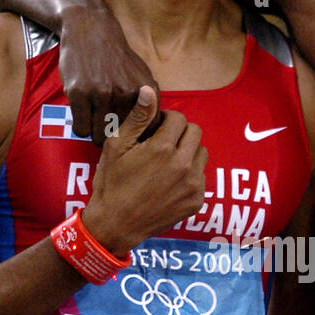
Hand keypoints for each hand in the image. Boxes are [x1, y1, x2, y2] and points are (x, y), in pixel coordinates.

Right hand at [59, 5, 161, 144]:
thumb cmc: (116, 58)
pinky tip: (83, 114)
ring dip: (95, 133)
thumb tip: (156, 133)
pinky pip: (81, 129)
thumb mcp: (142, 75)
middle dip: (114, 138)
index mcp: (146, 91)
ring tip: (94, 121)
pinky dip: (81, 126)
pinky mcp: (79, 93)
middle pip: (122, 138)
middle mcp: (126, 93)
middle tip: (107, 129)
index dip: (137, 138)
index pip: (147, 132)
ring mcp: (102, 93)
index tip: (129, 136)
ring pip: (99, 137)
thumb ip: (150, 103)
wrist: (90, 29)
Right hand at [80, 88, 206, 255]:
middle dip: (180, 133)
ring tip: (167, 162)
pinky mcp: (197, 201)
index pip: (179, 118)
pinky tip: (170, 182)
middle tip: (162, 144)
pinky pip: (201, 177)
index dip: (165, 120)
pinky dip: (190, 175)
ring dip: (188, 152)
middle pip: (195, 132)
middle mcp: (183, 165)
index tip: (155, 130)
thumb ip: (138, 118)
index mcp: (162, 148)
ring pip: (202, 153)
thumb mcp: (117, 146)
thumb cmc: (112, 182)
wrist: (116, 224)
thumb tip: (150, 90)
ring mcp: (192, 185)